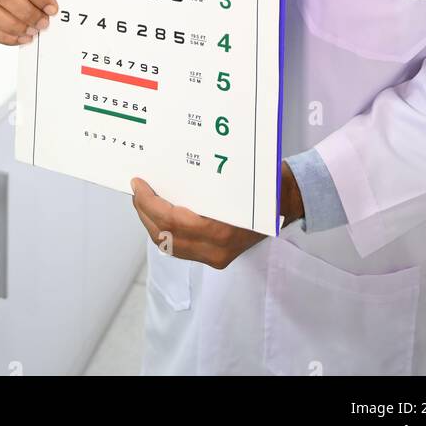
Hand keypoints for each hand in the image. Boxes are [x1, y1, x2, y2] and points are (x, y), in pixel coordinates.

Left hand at [130, 161, 303, 268]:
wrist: (289, 201)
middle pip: (166, 237)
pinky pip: (181, 249)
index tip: (138, 184)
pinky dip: (165, 232)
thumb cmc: (263, 182)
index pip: (174, 221)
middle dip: (145, 212)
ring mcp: (216, 257)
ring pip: (170, 247)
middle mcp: (217, 250)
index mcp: (222, 230)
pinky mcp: (216, 258)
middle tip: (137, 191)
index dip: (150, 203)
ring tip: (144, 202)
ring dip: (152, 223)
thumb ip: (205, 179)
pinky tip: (160, 214)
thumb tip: (168, 167)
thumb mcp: (235, 176)